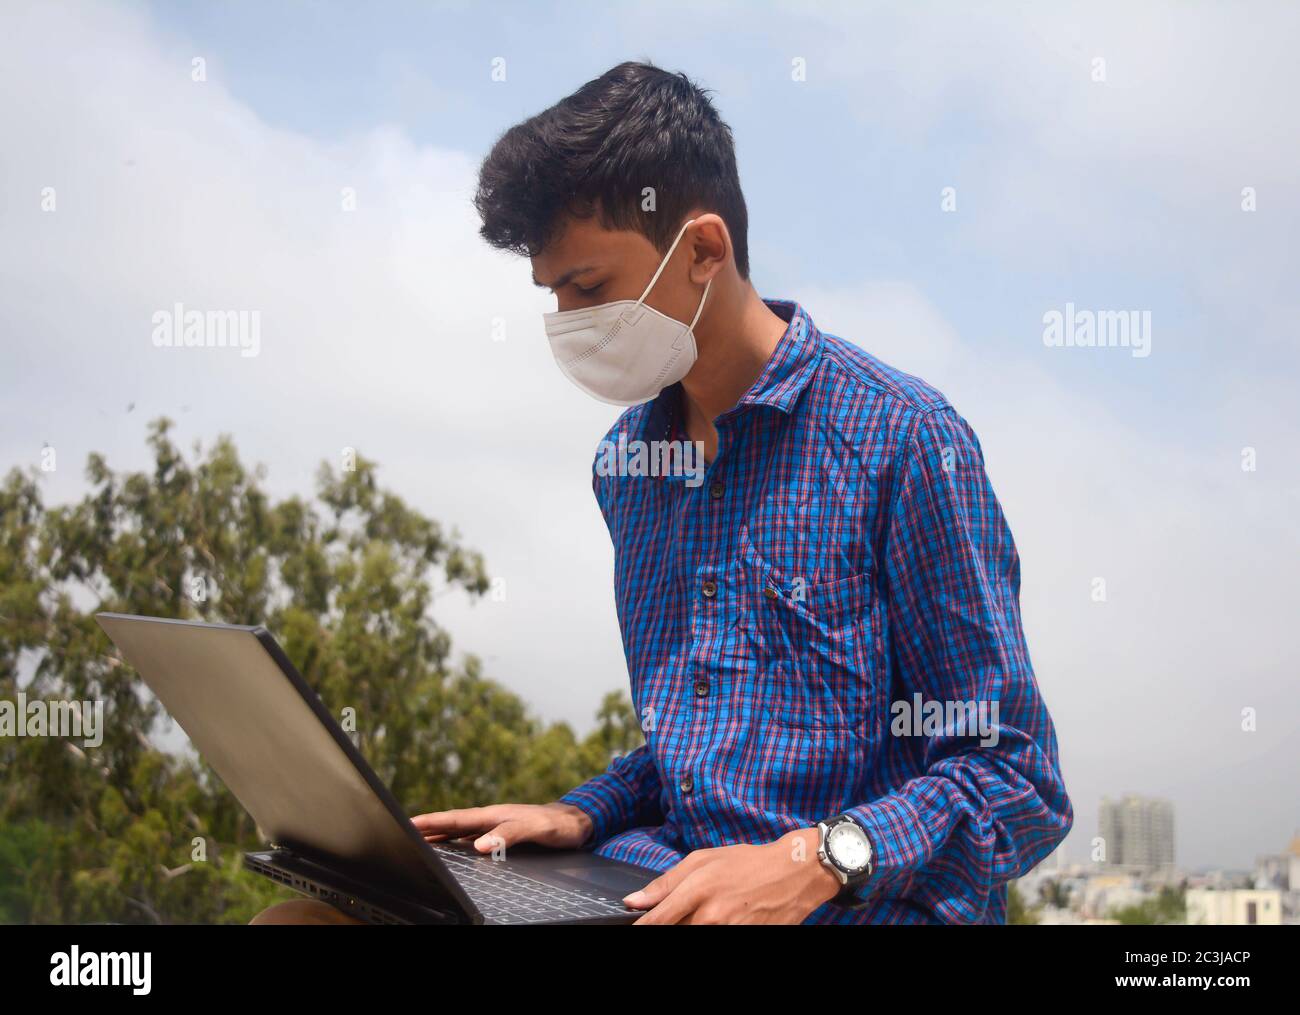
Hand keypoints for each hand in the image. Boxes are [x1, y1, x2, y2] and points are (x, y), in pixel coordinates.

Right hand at [410, 802, 592, 852]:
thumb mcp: (533, 828)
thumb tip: (480, 845)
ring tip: (421, 840)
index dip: (433, 822)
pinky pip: (473, 839)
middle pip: (453, 824)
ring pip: (461, 832)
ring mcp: (496, 826)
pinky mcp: (503, 835)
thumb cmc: (556, 824)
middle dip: (429, 828)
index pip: (456, 819)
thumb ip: (508, 835)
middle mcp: (491, 819)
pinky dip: (458, 843)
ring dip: (441, 835)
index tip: (410, 822)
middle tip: (405, 831)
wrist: (576, 822)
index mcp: (493, 815)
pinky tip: (454, 849)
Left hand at [625, 828, 841, 923]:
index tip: (633, 928)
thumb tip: (634, 901)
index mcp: (697, 890)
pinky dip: (711, 929)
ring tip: (708, 911)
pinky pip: (717, 940)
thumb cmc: (746, 863)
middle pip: (674, 931)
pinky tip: (721, 918)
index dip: (642, 927)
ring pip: (693, 936)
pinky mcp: (744, 939)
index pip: (657, 920)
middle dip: (670, 924)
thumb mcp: (703, 860)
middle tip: (687, 910)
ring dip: (692, 926)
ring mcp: (729, 932)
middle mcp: (711, 916)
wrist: (792, 874)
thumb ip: (666, 882)